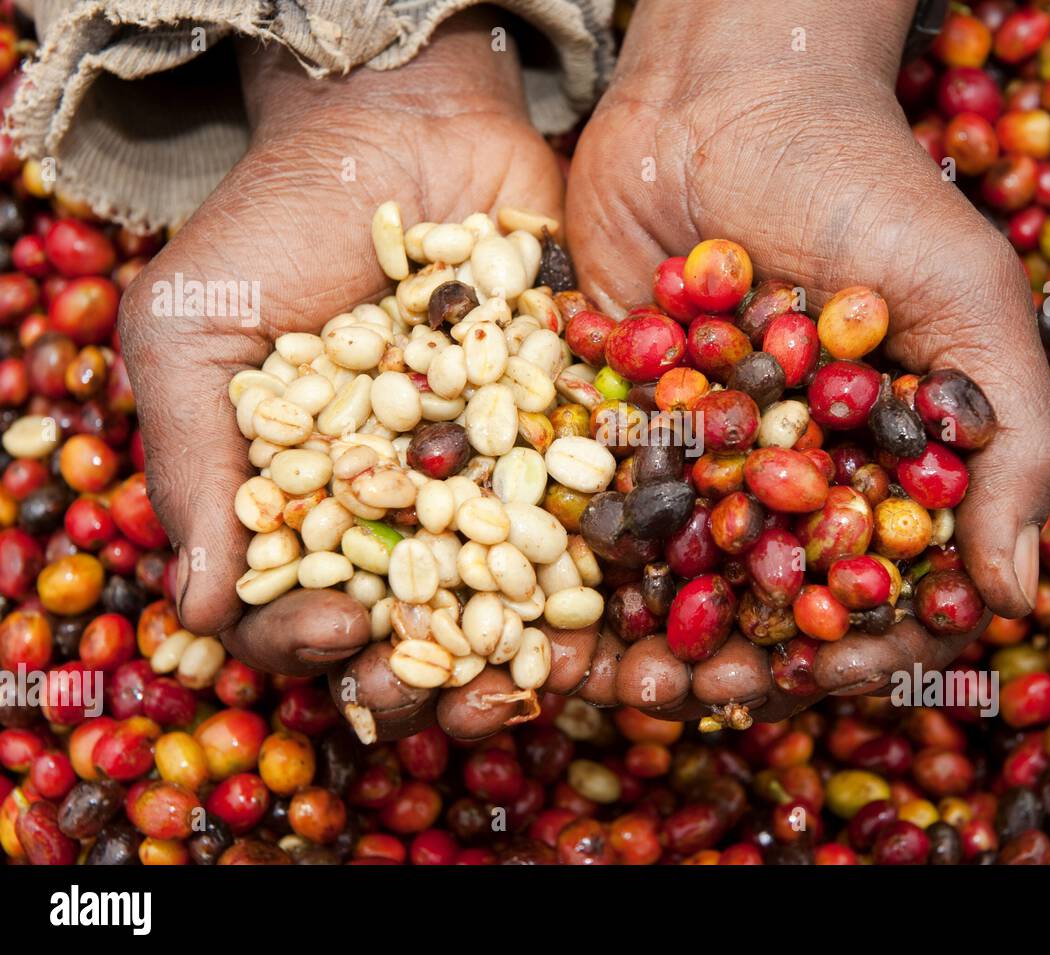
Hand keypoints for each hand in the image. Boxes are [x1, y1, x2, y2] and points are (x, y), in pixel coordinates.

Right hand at [118, 10, 563, 739]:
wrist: (402, 129)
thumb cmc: (277, 227)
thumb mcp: (195, 333)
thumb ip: (196, 464)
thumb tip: (193, 610)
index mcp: (307, 511)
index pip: (298, 616)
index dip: (309, 645)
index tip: (334, 627)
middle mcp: (403, 514)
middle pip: (413, 633)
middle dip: (430, 682)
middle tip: (455, 695)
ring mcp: (494, 484)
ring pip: (508, 605)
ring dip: (522, 659)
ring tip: (538, 681)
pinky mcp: (571, 443)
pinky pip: (591, 523)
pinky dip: (602, 572)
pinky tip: (614, 609)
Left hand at [564, 0, 1049, 722]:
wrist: (723, 93)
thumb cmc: (865, 182)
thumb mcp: (969, 297)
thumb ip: (1012, 440)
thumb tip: (1018, 602)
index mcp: (884, 461)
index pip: (883, 583)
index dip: (861, 641)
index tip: (826, 671)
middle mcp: (795, 468)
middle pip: (774, 595)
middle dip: (745, 657)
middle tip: (704, 694)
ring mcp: (704, 448)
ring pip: (684, 572)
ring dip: (659, 637)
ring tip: (629, 683)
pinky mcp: (622, 417)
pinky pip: (603, 508)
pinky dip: (586, 564)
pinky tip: (562, 614)